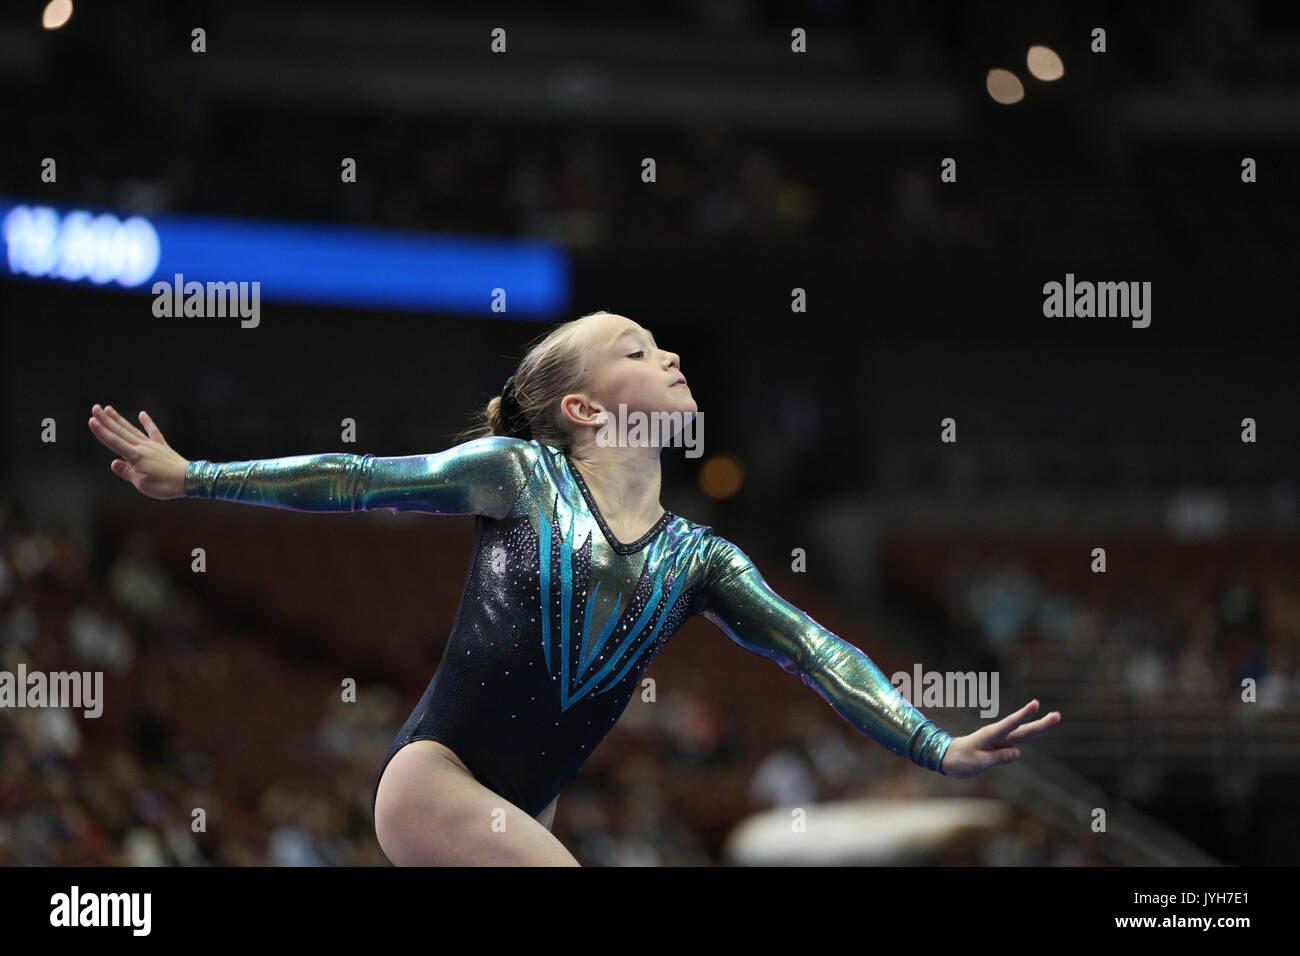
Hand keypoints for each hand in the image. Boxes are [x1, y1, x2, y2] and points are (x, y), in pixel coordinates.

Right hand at [88, 404, 188, 499]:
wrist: (189, 480)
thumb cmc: (164, 485)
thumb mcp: (141, 482)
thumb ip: (126, 471)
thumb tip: (113, 462)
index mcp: (135, 456)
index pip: (114, 442)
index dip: (101, 432)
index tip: (91, 420)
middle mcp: (142, 447)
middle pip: (120, 432)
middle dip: (106, 420)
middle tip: (95, 408)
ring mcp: (152, 445)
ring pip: (132, 430)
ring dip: (120, 419)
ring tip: (109, 409)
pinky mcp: (162, 446)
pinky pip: (153, 432)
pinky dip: (147, 422)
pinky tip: (142, 414)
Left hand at [940, 699, 1060, 778]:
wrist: (948, 757)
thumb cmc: (960, 760)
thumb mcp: (979, 762)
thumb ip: (998, 757)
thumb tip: (1019, 752)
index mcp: (991, 736)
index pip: (1010, 725)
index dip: (1023, 715)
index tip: (1035, 703)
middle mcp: (997, 735)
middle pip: (1022, 730)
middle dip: (1040, 723)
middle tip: (1058, 715)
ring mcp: (1000, 739)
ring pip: (1022, 733)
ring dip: (1038, 726)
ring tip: (1053, 718)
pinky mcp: (999, 744)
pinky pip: (1016, 740)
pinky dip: (1029, 733)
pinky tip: (1040, 728)